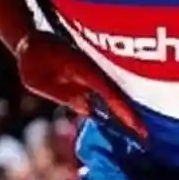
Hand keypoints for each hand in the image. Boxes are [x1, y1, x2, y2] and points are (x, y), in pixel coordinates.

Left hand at [16, 30, 147, 142]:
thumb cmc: (33, 61)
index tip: (138, 126)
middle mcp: (94, 72)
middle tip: (147, 136)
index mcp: (83, 68)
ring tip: (140, 135)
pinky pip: (105, 98)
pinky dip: (114, 111)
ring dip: (125, 114)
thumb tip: (88, 110)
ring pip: (114, 97)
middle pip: (118, 95)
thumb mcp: (38, 80)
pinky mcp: (89, 83)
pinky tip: (121, 126)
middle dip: (132, 115)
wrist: (32, 43)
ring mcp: (93, 77)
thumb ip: (63, 94)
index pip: (109, 91)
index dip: (124, 110)